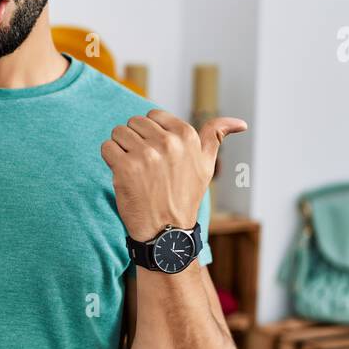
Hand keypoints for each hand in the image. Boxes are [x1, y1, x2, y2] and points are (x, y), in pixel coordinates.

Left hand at [100, 109, 247, 241]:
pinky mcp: (126, 167)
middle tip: (144, 165)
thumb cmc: (185, 197)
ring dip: (121, 149)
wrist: (167, 233)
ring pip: (118, 132)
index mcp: (187, 136)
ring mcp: (146, 154)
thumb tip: (241, 123)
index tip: (156, 154)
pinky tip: (122, 175)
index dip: (149, 134)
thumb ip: (216, 137)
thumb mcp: (206, 166)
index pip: (153, 115)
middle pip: (134, 122)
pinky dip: (110, 159)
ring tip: (134, 170)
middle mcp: (168, 142)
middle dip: (134, 140)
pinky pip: (107, 147)